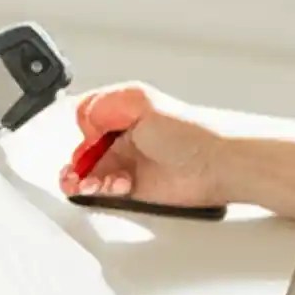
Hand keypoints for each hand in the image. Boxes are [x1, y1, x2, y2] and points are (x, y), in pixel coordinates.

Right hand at [59, 83, 225, 206]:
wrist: (217, 166)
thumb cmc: (191, 132)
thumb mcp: (140, 102)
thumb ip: (104, 105)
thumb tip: (85, 124)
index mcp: (123, 111)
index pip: (85, 118)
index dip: (82, 131)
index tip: (91, 140)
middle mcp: (124, 136)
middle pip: (83, 150)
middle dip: (78, 163)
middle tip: (80, 172)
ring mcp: (128, 162)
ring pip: (90, 173)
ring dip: (85, 180)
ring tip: (93, 184)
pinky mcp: (134, 188)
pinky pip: (105, 192)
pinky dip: (101, 192)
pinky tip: (112, 188)